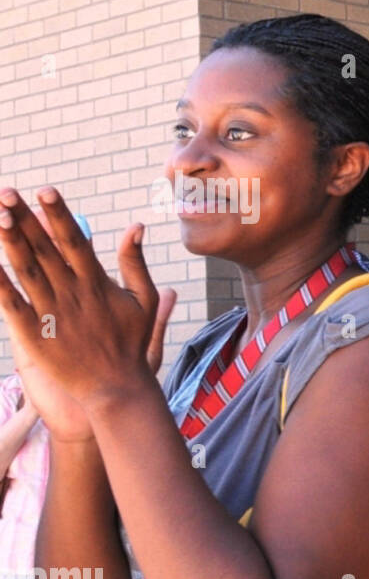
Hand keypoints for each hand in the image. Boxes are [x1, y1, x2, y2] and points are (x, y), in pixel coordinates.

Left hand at [0, 187, 160, 409]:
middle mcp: (72, 293)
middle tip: (6, 192)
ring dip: (10, 241)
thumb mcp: (145, 300)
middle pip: (44, 249)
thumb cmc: (131, 343)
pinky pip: (9, 303)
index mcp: (97, 282)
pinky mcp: (34, 333)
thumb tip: (136, 226)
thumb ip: (136, 263)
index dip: (58, 215)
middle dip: (24, 219)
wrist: (116, 388)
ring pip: (25, 270)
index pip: (75, 240)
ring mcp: (51, 312)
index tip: (45, 191)